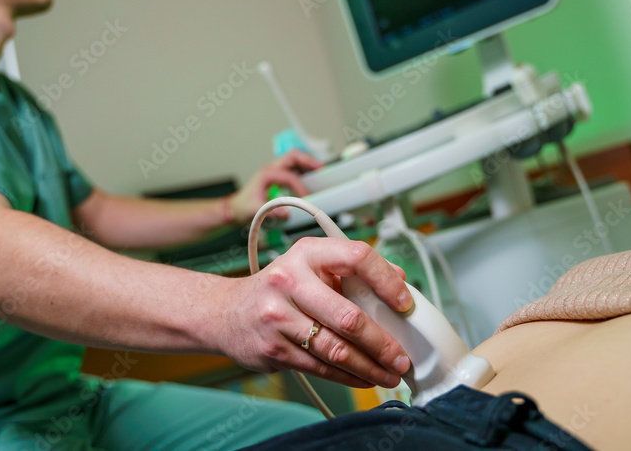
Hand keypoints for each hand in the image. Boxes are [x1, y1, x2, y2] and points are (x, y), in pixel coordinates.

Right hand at [212, 236, 411, 388]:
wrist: (225, 312)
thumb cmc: (279, 288)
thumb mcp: (311, 266)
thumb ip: (351, 270)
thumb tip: (398, 280)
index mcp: (307, 253)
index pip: (357, 257)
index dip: (387, 281)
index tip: (405, 303)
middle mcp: (290, 280)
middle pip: (349, 317)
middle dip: (383, 343)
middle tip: (402, 357)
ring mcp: (278, 315)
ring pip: (336, 349)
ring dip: (369, 367)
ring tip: (389, 373)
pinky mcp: (274, 347)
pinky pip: (320, 367)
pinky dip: (348, 377)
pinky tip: (363, 378)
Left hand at [228, 149, 322, 223]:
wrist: (235, 208)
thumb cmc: (243, 207)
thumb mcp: (255, 210)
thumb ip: (271, 211)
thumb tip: (287, 212)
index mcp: (266, 174)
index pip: (290, 176)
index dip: (301, 187)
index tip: (307, 198)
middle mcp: (271, 168)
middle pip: (294, 156)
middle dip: (310, 161)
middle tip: (322, 169)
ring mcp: (275, 170)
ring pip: (295, 159)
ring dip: (308, 163)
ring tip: (321, 171)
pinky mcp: (278, 176)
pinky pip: (294, 168)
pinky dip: (304, 170)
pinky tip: (311, 178)